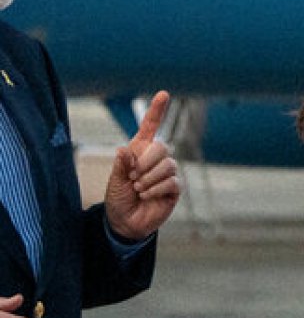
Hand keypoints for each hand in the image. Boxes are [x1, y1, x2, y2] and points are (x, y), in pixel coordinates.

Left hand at [104, 91, 180, 240]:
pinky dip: (156, 188)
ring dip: (149, 178)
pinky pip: (172, 181)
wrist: (125, 223)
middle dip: (146, 161)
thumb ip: (121, 165)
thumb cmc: (118, 199)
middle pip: (162, 146)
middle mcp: (156, 159)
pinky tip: (147, 195)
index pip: (151, 126)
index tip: (163, 94)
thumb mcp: (114, 181)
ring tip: (138, 189)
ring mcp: (167, 173)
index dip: (157, 110)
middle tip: (133, 176)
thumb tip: (125, 150)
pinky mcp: (175, 188)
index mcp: (140, 151)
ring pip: (168, 165)